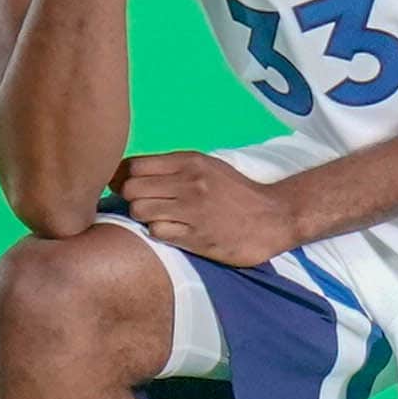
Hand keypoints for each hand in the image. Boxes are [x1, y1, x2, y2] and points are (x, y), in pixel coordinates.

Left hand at [112, 151, 300, 266]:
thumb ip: (172, 168)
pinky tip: (173, 232)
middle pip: (131, 188)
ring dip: (143, 217)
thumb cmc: (236, 192)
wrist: (273, 217)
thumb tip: (129, 173)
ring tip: (159, 218)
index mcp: (190, 161)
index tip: (127, 187)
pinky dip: (159, 233)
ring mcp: (192, 210)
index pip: (134, 165)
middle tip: (144, 205)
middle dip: (130, 199)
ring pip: (139, 211)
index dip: (123, 178)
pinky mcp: (197, 236)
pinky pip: (157, 232)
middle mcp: (189, 183)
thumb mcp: (207, 167)